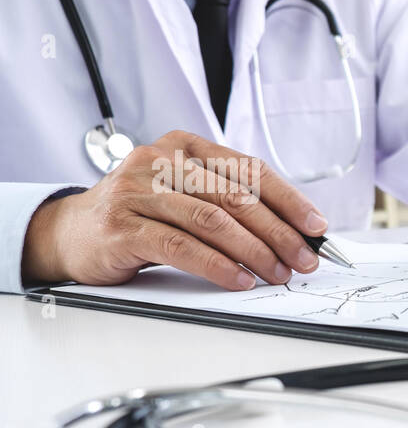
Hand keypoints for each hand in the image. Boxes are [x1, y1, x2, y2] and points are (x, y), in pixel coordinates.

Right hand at [21, 131, 328, 289]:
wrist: (70, 232)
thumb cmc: (141, 215)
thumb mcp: (185, 195)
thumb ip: (229, 202)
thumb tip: (293, 232)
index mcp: (184, 147)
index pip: (250, 170)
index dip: (289, 199)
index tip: (316, 227)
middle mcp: (160, 161)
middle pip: (236, 196)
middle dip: (279, 233)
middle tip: (304, 260)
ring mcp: (138, 192)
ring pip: (212, 221)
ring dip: (254, 252)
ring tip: (278, 274)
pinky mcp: (122, 226)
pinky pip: (181, 247)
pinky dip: (217, 266)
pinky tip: (239, 280)